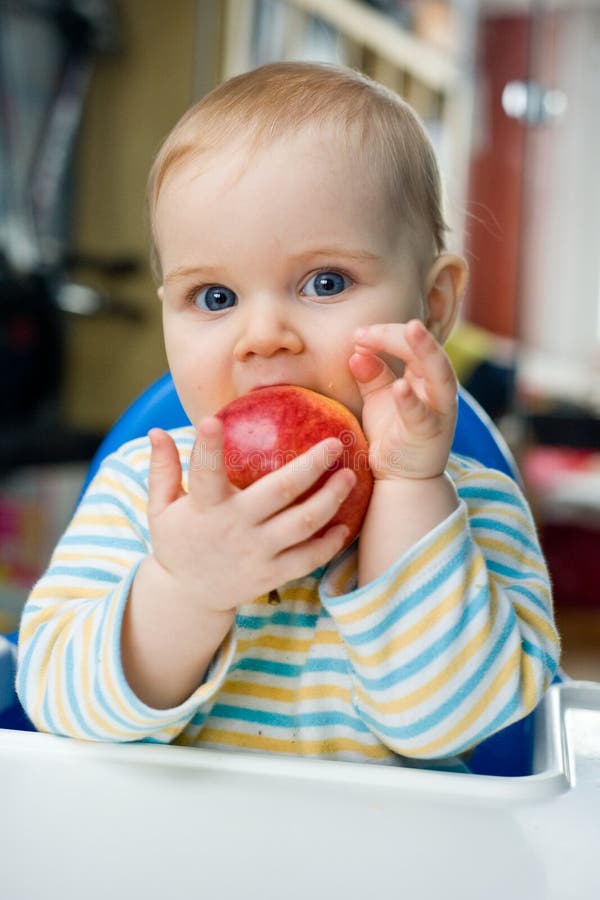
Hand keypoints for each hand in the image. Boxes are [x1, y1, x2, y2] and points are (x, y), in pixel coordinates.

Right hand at [146, 421, 355, 612]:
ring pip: (303, 523)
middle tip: (335, 443)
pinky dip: (329, 543)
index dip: (206, 448)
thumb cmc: (177, 542)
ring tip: (350, 476)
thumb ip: (162, 470)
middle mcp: (234, 528)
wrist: (188, 597)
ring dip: (330, 499)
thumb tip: (157, 431)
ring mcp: (256, 553)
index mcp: (203, 508)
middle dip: (310, 466)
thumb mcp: (160, 508)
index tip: (211, 420)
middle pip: (278, 492)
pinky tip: (344, 524)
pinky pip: (308, 558)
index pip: (203, 473)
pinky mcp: (272, 574)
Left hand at [349, 319, 456, 480]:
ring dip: (426, 351)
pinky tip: (399, 387)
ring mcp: (438, 412)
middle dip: (405, 335)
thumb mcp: (379, 399)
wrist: (401, 479)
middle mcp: (438, 390)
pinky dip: (411, 400)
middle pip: (428, 353)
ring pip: (440, 375)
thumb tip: (356, 351)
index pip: (411, 345)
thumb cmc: (392, 434)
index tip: (357, 335)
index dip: (386, 335)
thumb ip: (371, 374)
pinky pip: (422, 415)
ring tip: (412, 330)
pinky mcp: (429, 435)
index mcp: (425, 377)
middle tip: (369, 330)